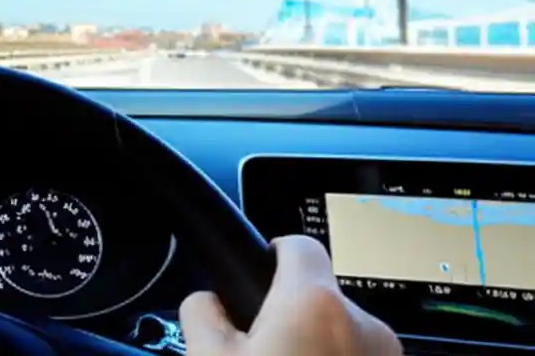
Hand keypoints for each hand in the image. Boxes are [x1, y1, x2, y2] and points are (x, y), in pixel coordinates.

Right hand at [180, 235, 402, 354]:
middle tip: (261, 351)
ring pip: (342, 332)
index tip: (260, 274)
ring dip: (317, 345)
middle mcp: (365, 324)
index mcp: (315, 303)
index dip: (273, 253)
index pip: (298, 244)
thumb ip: (202, 314)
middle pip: (319, 294)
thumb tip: (206, 303)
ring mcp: (387, 355)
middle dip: (291, 315)